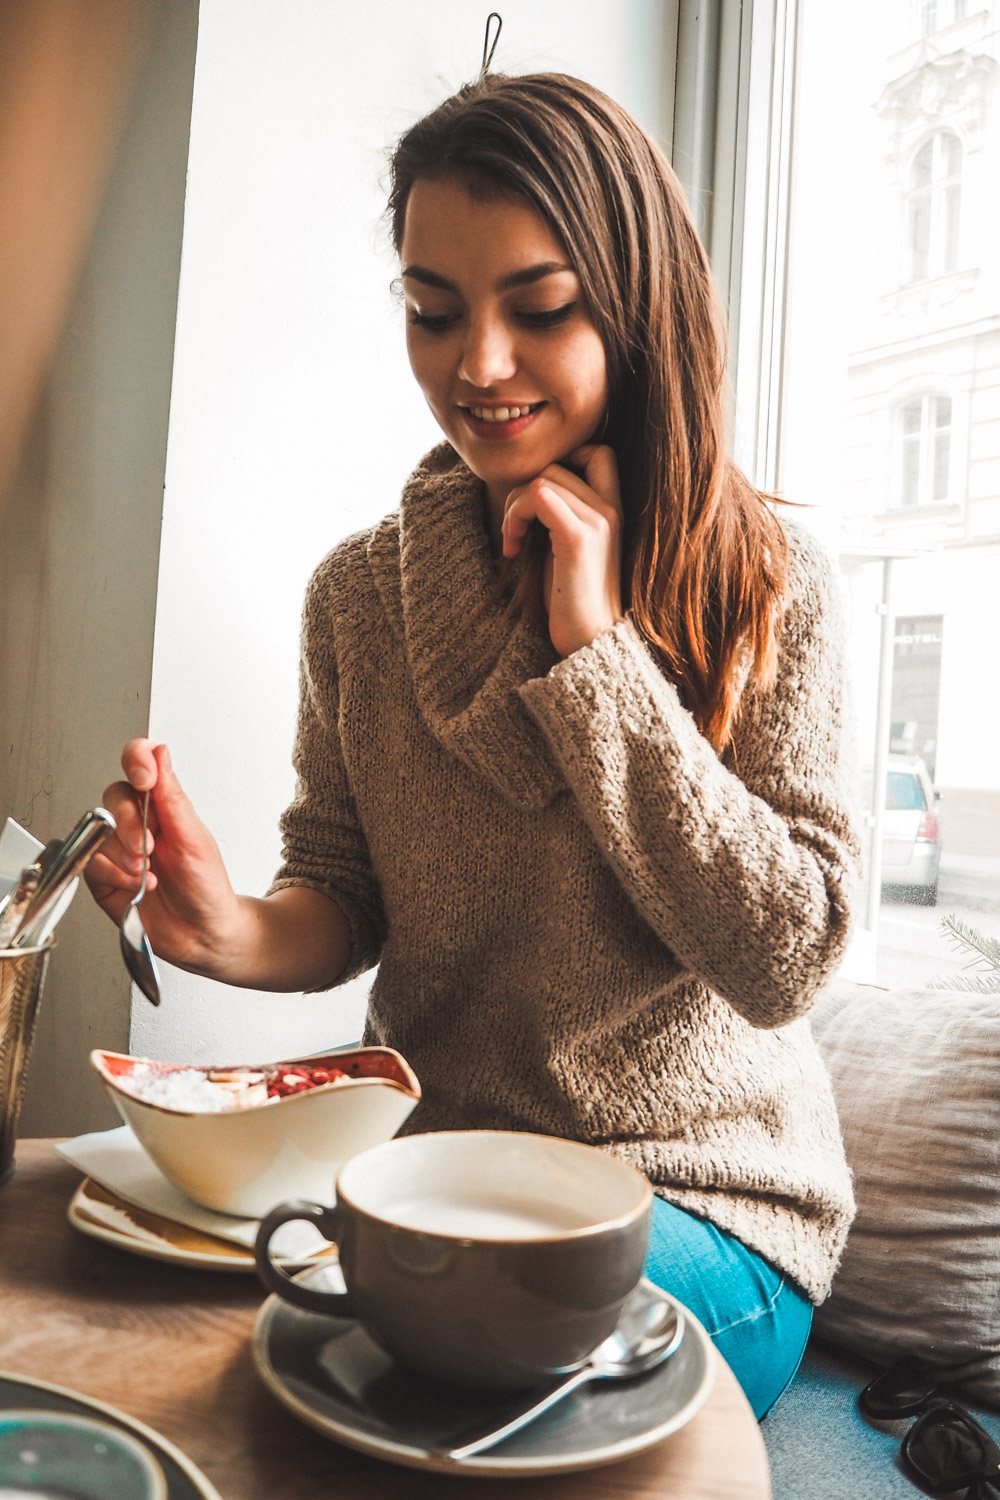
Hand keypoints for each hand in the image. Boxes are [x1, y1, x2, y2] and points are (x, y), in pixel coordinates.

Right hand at [84, 739, 241, 974]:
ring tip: (149, 874)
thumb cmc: (206, 887)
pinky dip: (114, 874)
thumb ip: (171, 795)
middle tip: (148, 846)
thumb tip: (160, 753)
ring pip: (99, 831)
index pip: (141, 764)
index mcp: (163, 805)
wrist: (202, 934)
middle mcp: (138, 822)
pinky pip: (91, 862)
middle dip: (129, 822)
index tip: (146, 777)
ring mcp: (118, 849)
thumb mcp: (194, 837)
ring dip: (124, 855)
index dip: (137, 761)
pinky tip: (137, 885)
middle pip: (114, 797)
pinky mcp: (103, 876)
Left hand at [501, 444, 623, 657]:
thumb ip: (558, 516)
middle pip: (556, 464)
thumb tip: (526, 489)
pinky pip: (537, 496)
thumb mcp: (567, 548)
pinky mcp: (578, 538)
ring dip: (513, 509)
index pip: (598, 452)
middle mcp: (611, 509)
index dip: (562, 463)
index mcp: (614, 511)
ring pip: (541, 479)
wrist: (591, 643)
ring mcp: (598, 521)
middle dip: (523, 493)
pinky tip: (513, 549)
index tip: (537, 504)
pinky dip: (515, 518)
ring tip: (513, 543)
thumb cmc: (572, 603)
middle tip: (516, 531)